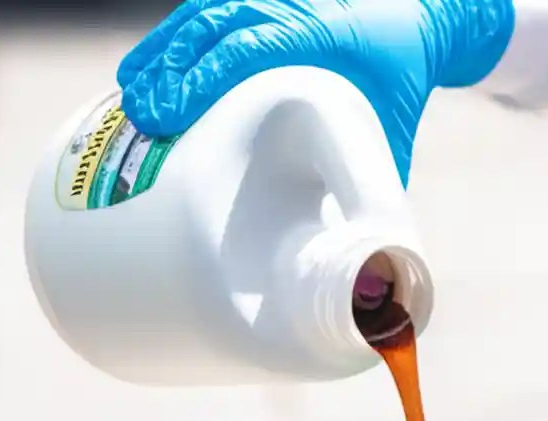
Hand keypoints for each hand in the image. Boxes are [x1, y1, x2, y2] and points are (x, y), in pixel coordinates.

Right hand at [115, 0, 514, 185]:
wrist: (417, 31)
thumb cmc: (401, 91)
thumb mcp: (392, 137)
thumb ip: (373, 192)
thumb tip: (359, 266)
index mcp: (326, 35)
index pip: (252, 44)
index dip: (203, 77)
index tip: (167, 118)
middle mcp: (293, 10)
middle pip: (214, 28)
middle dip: (168, 72)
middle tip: (141, 122)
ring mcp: (272, 4)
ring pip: (202, 19)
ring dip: (159, 56)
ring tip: (130, 100)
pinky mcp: (256, 8)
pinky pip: (205, 18)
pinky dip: (170, 43)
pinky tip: (142, 73)